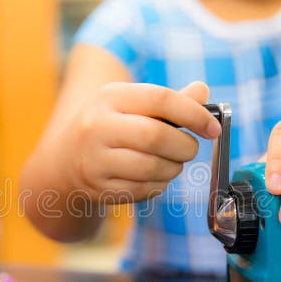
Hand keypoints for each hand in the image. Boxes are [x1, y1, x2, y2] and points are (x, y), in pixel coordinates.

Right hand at [57, 81, 219, 202]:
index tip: (213, 128)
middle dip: (184, 146)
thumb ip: (170, 100)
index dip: (194, 114)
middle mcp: (97, 126)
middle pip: (156, 136)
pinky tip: (153, 177)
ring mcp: (95, 159)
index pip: (160, 99)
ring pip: (152, 167)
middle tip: (189, 149)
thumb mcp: (133, 105)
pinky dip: (159, 185)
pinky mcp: (99, 188)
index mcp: (110, 96)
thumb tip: (203, 92)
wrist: (66, 161)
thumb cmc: (112, 127)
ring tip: (170, 162)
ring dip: (173, 168)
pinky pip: (144, 189)